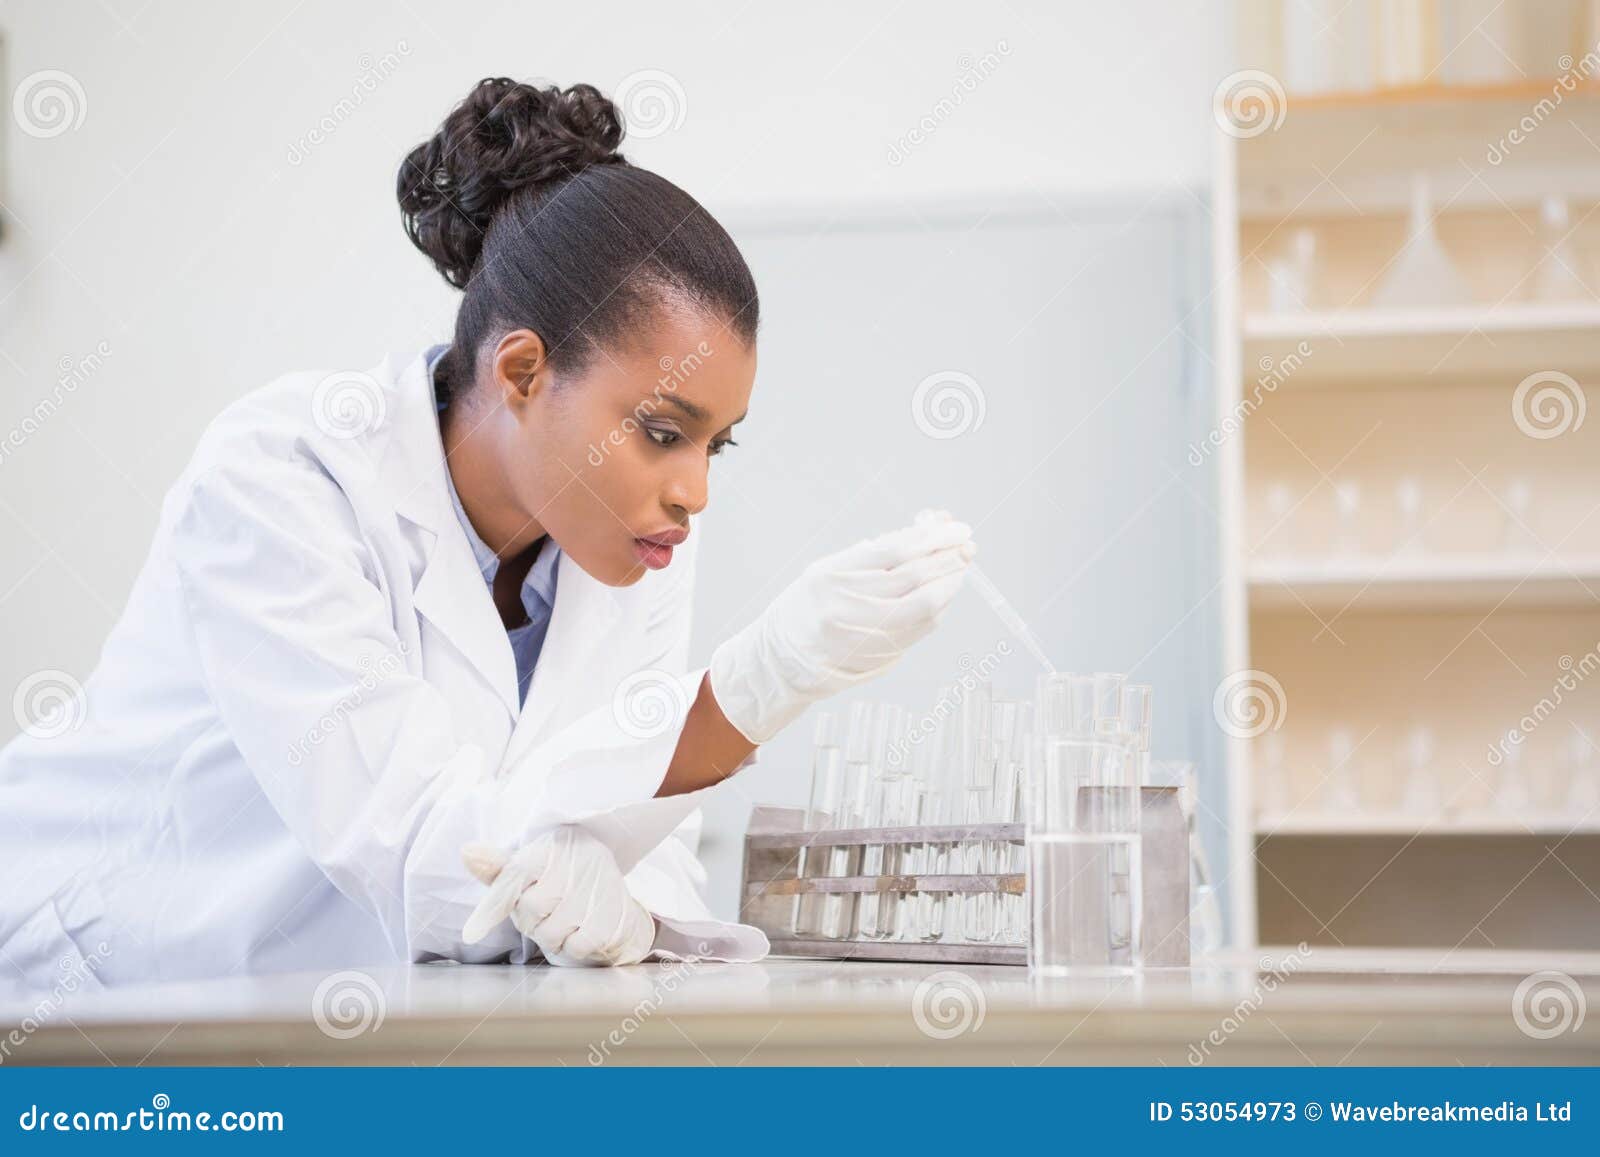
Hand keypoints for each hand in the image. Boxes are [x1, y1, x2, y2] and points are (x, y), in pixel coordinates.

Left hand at [461, 826, 655, 965]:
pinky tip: (582, 931)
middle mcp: (576, 862)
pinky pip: (574, 946)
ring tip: (565, 922)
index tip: (471, 934)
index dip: (495, 904)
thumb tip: (466, 852)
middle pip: (530, 908)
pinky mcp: (610, 918)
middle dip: (532, 921)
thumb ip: (498, 868)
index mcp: (552, 847)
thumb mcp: (531, 869)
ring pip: (550, 932)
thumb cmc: (562, 882)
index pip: (515, 873)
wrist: (615, 898)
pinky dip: (574, 947)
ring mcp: (596, 889)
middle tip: (547, 913)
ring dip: (552, 937)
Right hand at [708, 509, 974, 743]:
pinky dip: (940, 606)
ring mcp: (865, 633)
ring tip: (961, 566)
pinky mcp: (881, 654)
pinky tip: (945, 592)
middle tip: (967, 545)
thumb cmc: (815, 602)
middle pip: (913, 577)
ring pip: (924, 605)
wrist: (787, 657)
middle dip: (947, 558)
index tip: (956, 527)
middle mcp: (848, 605)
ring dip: (950, 583)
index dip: (931, 537)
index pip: (894, 551)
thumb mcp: (835, 567)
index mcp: (833, 575)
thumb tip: (934, 524)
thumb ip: (882, 548)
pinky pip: (922, 627)